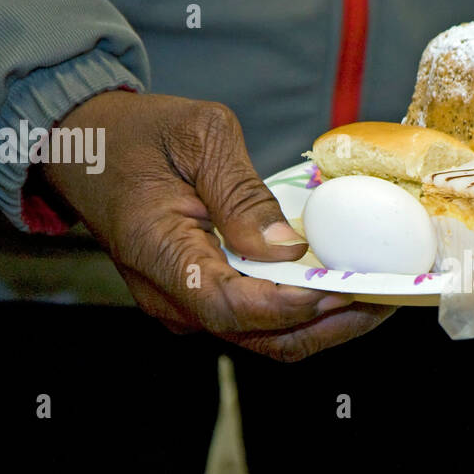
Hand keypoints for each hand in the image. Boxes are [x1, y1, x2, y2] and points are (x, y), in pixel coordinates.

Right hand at [41, 90, 391, 360]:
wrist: (85, 144)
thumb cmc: (137, 133)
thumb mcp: (196, 135)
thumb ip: (242, 194)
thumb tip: (288, 248)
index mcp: (160, 255)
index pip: (235, 307)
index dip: (295, 306)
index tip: (347, 287)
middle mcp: (172, 298)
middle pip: (262, 338)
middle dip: (331, 324)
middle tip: (388, 295)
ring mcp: (186, 306)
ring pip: (266, 339)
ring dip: (326, 324)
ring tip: (378, 294)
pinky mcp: (202, 301)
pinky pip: (259, 321)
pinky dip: (306, 312)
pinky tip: (342, 286)